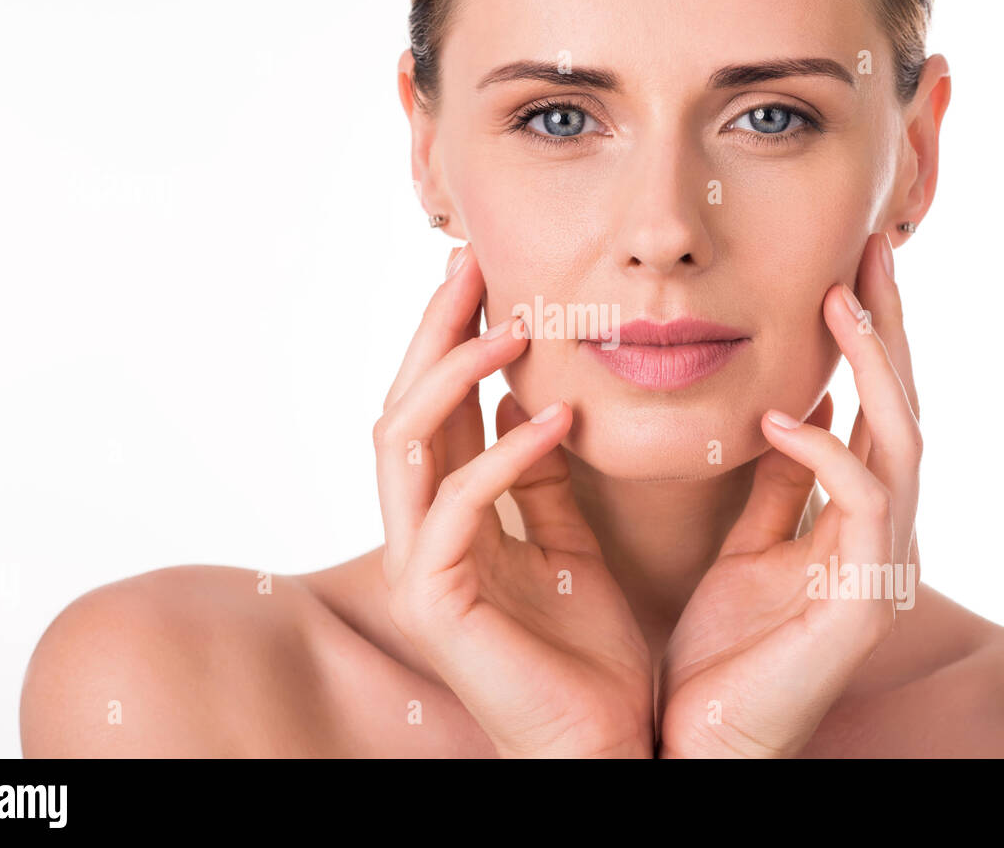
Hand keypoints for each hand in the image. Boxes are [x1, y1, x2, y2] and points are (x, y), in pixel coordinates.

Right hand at [374, 245, 653, 757]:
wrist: (601, 740)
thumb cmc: (585, 650)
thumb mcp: (569, 539)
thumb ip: (541, 476)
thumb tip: (531, 400)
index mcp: (449, 515)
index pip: (436, 407)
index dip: (453, 337)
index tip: (489, 273)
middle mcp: (419, 531)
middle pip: (405, 405)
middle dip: (436, 331)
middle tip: (472, 263)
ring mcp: (418, 565)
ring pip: (402, 442)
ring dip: (452, 374)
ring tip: (511, 324)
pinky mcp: (435, 600)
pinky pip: (455, 506)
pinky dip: (503, 454)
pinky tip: (555, 418)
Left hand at [658, 232, 921, 757]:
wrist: (705, 741)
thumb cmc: (724, 652)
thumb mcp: (750, 547)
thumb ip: (781, 487)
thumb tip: (798, 413)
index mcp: (856, 524)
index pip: (875, 413)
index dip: (868, 343)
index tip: (847, 270)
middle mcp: (883, 539)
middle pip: (904, 412)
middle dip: (890, 330)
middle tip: (874, 248)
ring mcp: (880, 572)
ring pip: (902, 445)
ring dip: (876, 369)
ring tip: (842, 300)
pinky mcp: (861, 604)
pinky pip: (862, 506)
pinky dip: (828, 454)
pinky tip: (783, 416)